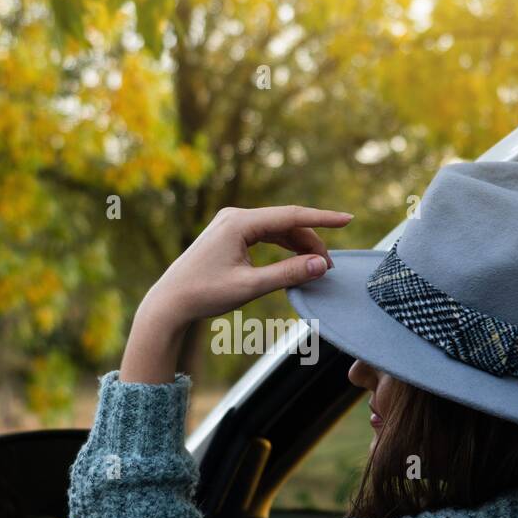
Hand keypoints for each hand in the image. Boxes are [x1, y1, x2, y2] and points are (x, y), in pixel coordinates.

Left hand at [120, 205, 352, 382]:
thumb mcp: (250, 286)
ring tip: (316, 267)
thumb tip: (321, 265)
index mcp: (239, 222)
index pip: (291, 215)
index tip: (348, 219)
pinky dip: (282, 247)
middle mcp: (234, 217)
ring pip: (276, 230)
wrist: (169, 303)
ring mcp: (230, 224)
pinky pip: (264, 236)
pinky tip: (296, 262)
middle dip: (310, 242)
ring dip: (298, 246)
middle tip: (328, 267)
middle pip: (285, 223)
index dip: (323, 219)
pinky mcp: (228, 235)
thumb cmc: (205, 294)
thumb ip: (288, 274)